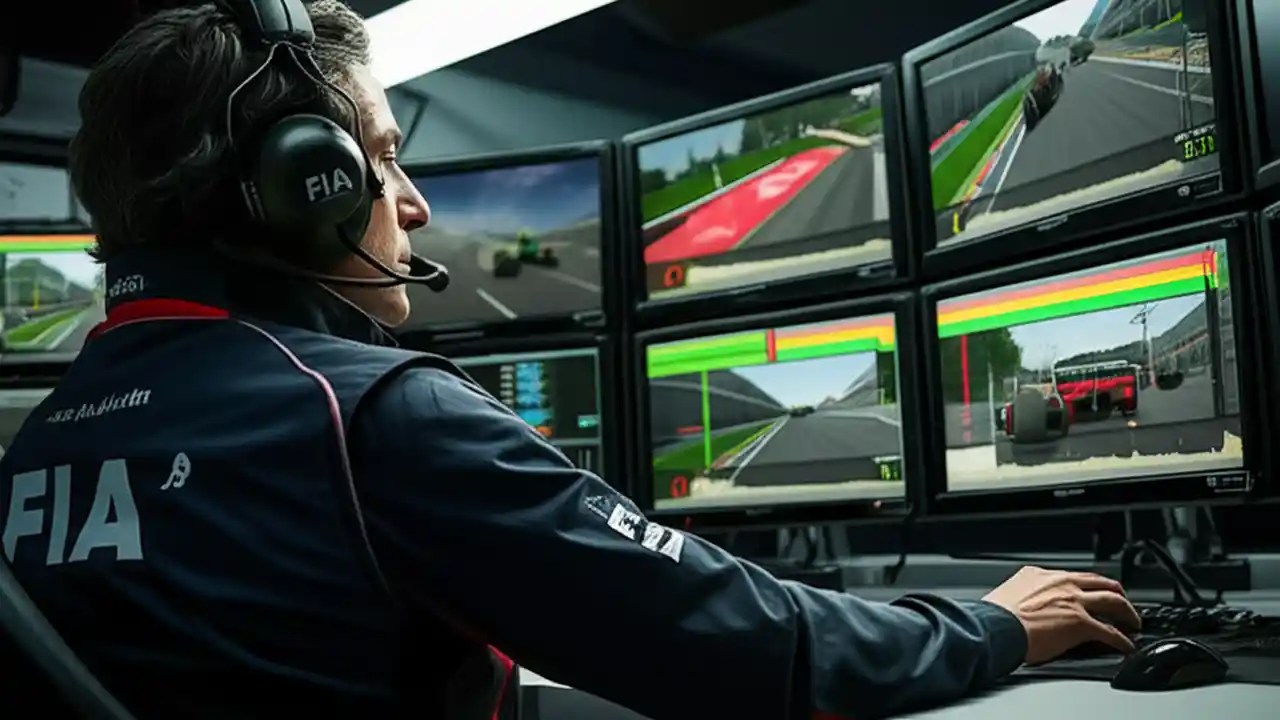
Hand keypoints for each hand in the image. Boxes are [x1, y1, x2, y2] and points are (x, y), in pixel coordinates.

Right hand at [983, 566, 1141, 664]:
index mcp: (1040, 575)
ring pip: (1112, 601)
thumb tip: (1024, 609)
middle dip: (1114, 592)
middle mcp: (1061, 583)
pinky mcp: (1081, 624)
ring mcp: (1073, 601)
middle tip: (1121, 602)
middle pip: (1099, 582)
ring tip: (1132, 622)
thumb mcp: (1009, 595)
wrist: (995, 629)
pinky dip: (1122, 639)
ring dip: (1126, 612)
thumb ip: (1024, 596)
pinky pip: (1110, 632)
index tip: (1090, 592)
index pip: (1073, 576)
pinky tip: (1126, 645)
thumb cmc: (994, 617)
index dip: (1087, 585)